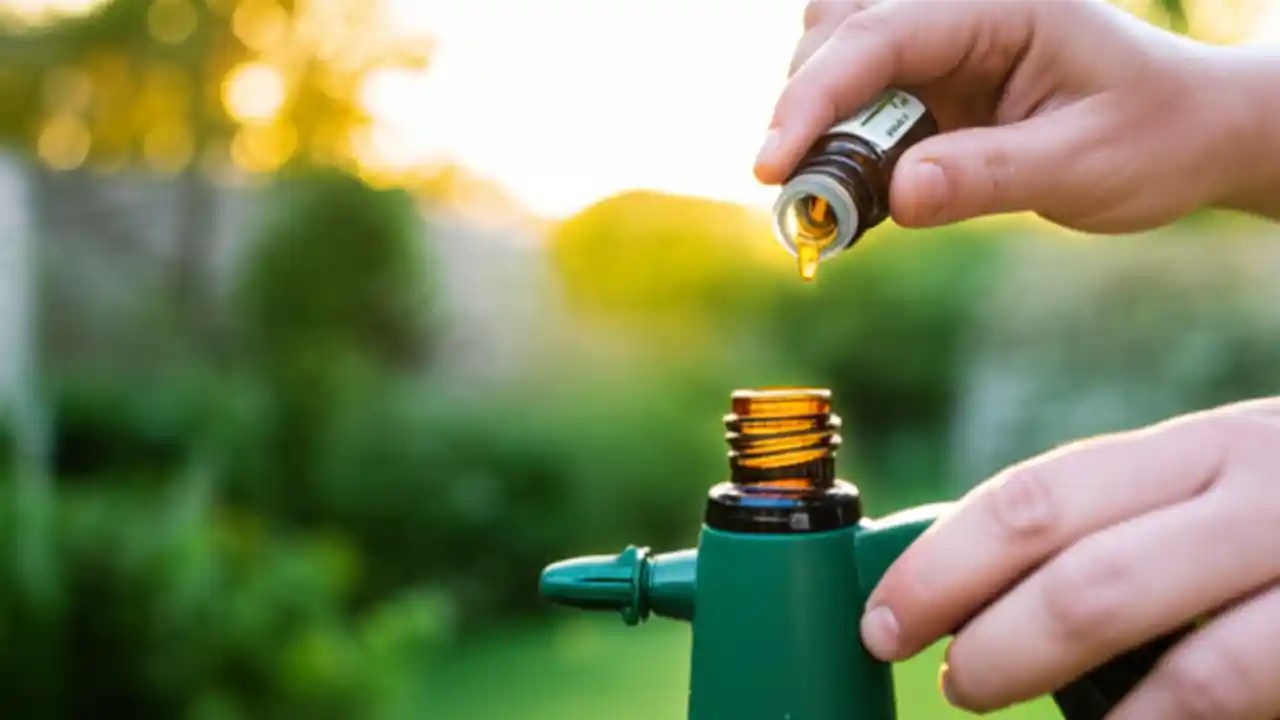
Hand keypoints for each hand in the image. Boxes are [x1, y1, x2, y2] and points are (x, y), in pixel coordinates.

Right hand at [756, 0, 1279, 231]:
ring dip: (814, 121)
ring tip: (826, 194)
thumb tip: (895, 198)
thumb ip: (989, 176)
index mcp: (998, 6)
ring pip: (834, 57)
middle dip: (804, 114)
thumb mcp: (1083, 163)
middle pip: (838, 37)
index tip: (770, 165)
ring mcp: (941, 45)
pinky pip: (858, 98)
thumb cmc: (1152, 137)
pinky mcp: (931, 84)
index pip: (878, 37)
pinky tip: (851, 189)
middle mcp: (959, 12)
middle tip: (801, 200)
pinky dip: (837, 139)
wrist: (1187, 134)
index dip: (813, 99)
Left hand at [861, 398, 1279, 718]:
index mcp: (1203, 451)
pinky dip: (1167, 719)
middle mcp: (1257, 487)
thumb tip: (990, 599)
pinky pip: (1244, 681)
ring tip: (987, 698)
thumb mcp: (1225, 499)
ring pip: (1161, 634)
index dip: (946, 562)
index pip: (1041, 496)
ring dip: (1053, 677)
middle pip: (1080, 563)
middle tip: (942, 678)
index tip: (884, 617)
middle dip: (983, 631)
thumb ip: (1130, 531)